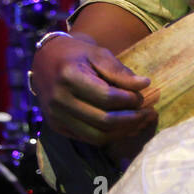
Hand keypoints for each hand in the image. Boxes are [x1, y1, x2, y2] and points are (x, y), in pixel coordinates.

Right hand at [29, 34, 157, 146]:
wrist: (45, 61)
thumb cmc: (76, 54)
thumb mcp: (98, 54)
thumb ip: (120, 71)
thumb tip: (145, 85)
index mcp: (69, 77)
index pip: (107, 97)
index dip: (129, 99)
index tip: (142, 96)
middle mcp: (59, 100)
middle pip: (103, 121)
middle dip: (131, 120)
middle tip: (148, 113)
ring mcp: (56, 117)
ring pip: (97, 136)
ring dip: (123, 132)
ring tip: (140, 123)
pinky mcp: (57, 127)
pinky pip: (88, 139)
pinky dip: (109, 136)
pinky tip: (124, 128)